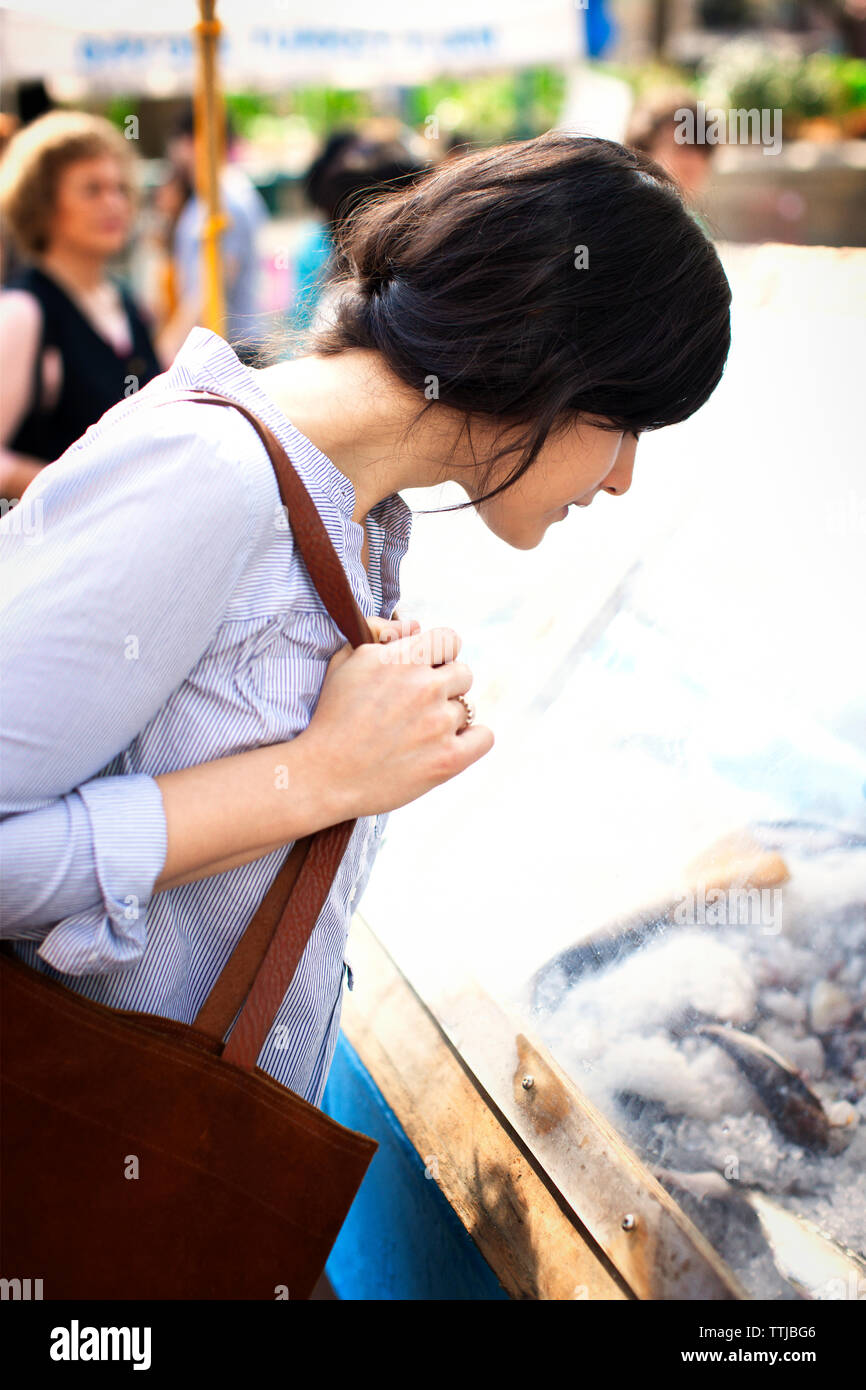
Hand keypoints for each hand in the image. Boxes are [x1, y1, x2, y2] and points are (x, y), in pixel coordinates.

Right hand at [299, 625, 493, 819]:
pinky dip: (472, 739)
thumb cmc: (331, 718)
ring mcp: (438, 722)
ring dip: (448, 717)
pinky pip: (484, 736)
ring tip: (419, 733)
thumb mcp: (344, 662)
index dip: (438, 656)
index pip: (448, 640)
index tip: (427, 671)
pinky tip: (451, 744)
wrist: (323, 776)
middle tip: (420, 706)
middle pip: (463, 673)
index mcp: (401, 659)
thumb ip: (378, 632)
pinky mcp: (448, 758)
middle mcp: (423, 686)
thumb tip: (414, 625)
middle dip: (445, 686)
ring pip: (467, 707)